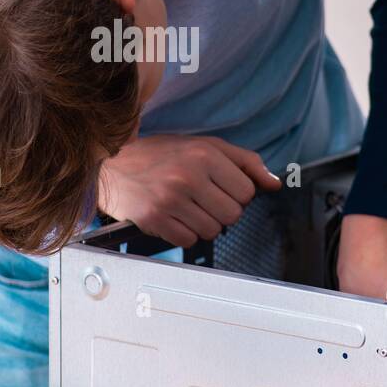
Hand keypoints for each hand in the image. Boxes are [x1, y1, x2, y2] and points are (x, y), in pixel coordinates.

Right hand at [98, 134, 281, 248]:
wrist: (113, 162)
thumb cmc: (161, 154)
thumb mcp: (205, 146)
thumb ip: (244, 162)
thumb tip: (274, 183)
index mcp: (204, 155)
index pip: (247, 192)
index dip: (237, 193)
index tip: (221, 188)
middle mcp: (188, 176)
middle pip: (232, 215)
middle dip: (222, 210)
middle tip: (204, 199)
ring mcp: (170, 200)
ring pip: (212, 231)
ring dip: (204, 223)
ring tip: (187, 207)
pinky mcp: (154, 219)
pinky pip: (188, 241)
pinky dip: (184, 233)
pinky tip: (174, 216)